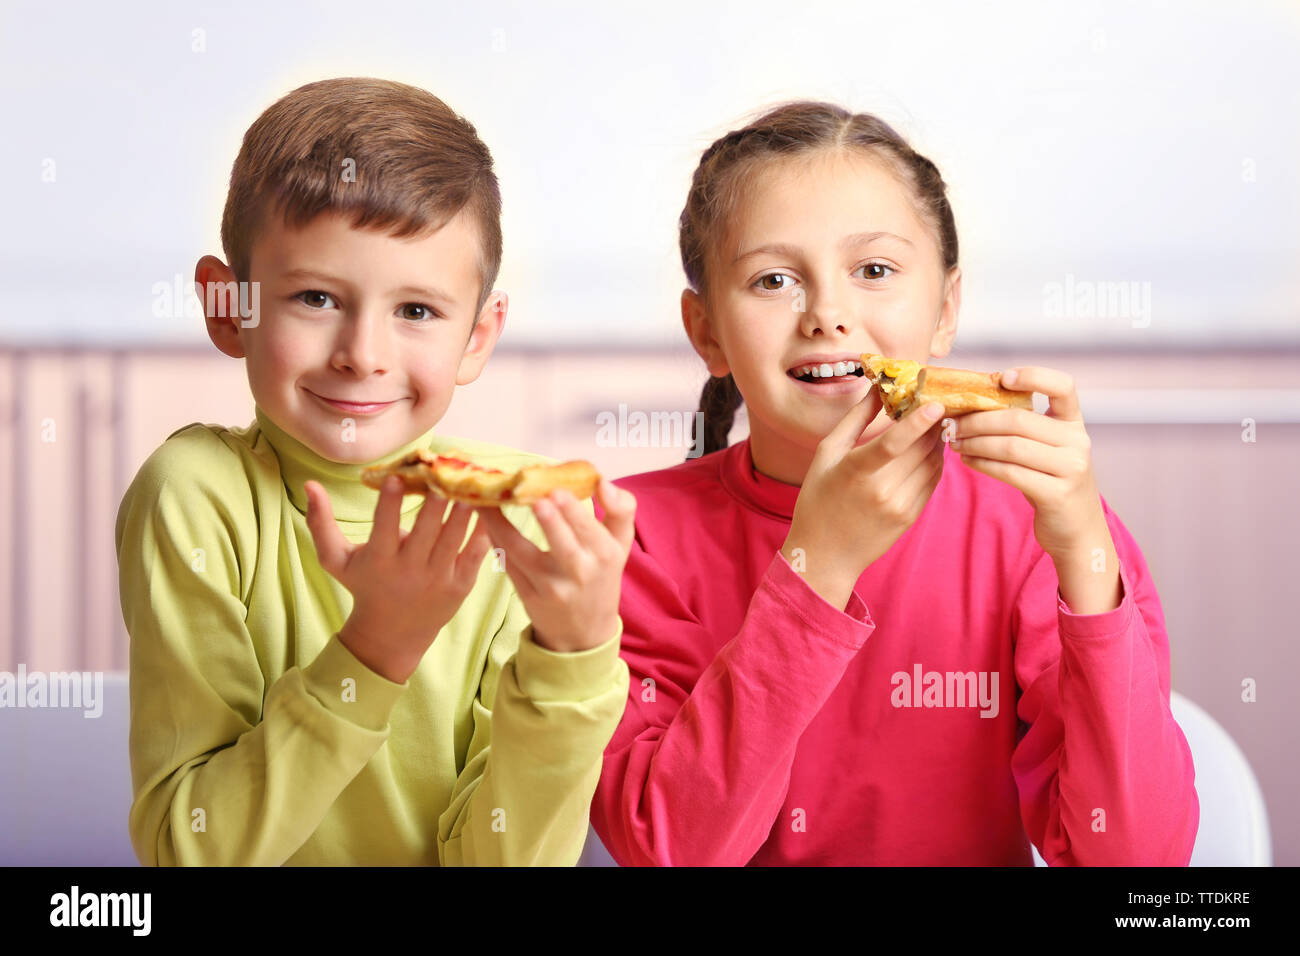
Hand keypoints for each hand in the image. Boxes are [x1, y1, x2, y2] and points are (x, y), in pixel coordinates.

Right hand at [305, 476, 493, 682]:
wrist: (391, 635)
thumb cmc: (363, 585)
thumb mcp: (335, 559)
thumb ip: (321, 522)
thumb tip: (310, 484)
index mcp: (378, 560)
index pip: (384, 528)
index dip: (389, 504)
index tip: (396, 477)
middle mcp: (408, 571)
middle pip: (424, 532)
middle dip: (434, 503)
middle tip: (443, 474)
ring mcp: (437, 579)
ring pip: (452, 539)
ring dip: (462, 512)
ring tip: (470, 485)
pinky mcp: (460, 586)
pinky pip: (474, 555)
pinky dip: (482, 532)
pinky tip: (489, 508)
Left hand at [472, 479, 635, 652]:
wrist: (583, 633)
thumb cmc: (601, 576)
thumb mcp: (620, 546)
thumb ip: (621, 510)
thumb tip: (602, 482)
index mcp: (605, 556)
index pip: (591, 532)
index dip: (575, 513)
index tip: (558, 491)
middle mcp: (579, 573)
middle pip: (564, 547)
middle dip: (550, 523)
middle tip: (535, 499)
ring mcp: (551, 587)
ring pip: (522, 553)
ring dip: (501, 525)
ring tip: (485, 501)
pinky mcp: (527, 596)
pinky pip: (508, 563)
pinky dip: (495, 540)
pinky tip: (485, 519)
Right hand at [783, 389, 946, 608]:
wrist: (826, 554)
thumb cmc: (818, 499)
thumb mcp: (827, 455)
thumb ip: (855, 420)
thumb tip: (877, 388)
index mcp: (854, 472)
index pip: (892, 444)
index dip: (917, 423)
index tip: (936, 403)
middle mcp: (880, 491)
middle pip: (920, 449)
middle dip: (931, 423)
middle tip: (934, 402)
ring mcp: (899, 506)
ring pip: (932, 463)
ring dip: (935, 440)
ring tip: (932, 424)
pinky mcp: (911, 517)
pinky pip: (932, 481)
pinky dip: (934, 461)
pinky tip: (926, 450)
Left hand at [949, 366, 1107, 559]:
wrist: (1077, 529)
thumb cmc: (1052, 481)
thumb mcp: (1049, 448)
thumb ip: (1027, 427)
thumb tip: (975, 403)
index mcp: (1074, 423)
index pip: (1063, 387)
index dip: (1034, 376)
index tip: (1001, 378)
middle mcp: (1077, 441)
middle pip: (1019, 419)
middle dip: (978, 420)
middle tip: (952, 423)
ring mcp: (1070, 468)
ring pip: (1011, 446)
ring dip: (975, 442)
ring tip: (954, 442)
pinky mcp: (1056, 493)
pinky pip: (1010, 472)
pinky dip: (983, 464)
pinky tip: (967, 460)